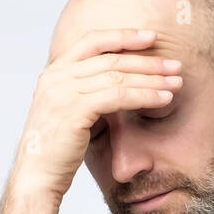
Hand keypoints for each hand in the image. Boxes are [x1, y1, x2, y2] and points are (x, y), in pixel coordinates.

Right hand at [12, 28, 182, 197]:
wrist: (37, 177)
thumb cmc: (57, 151)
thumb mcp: (68, 112)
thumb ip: (85, 92)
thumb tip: (118, 83)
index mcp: (54, 72)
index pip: (92, 41)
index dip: (123, 36)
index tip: (151, 37)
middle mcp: (56, 77)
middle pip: (110, 58)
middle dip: (147, 60)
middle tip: (175, 65)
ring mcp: (63, 91)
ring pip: (117, 76)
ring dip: (152, 79)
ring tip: (176, 82)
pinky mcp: (74, 110)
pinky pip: (118, 96)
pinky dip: (145, 96)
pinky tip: (163, 99)